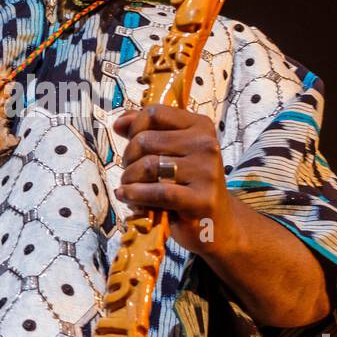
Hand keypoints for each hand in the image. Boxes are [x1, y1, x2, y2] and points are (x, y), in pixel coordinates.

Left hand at [113, 104, 239, 255]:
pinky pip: (158, 192)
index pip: (154, 113)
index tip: (131, 144)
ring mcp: (207, 172)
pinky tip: (127, 198)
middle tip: (129, 173)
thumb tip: (119, 123)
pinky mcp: (202, 199)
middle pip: (145, 140)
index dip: (134, 127)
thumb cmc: (187, 186)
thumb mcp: (171, 154)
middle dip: (128, 159)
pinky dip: (135, 195)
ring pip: (148, 166)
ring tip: (128, 188)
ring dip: (129, 179)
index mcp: (200, 126)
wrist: (216, 224)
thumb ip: (146, 132)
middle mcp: (206, 144)